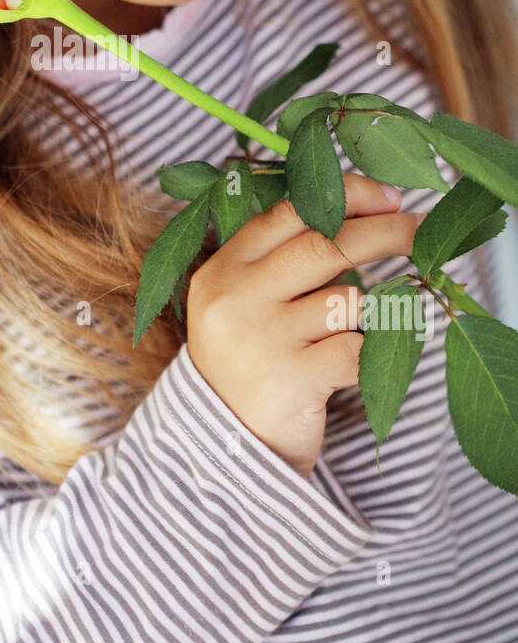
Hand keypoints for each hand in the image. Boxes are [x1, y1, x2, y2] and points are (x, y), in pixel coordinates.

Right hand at [185, 173, 421, 477]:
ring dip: (371, 308)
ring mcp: (263, 339)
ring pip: (348, 300)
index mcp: (223, 270)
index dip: (344, 197)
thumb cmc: (247, 362)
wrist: (222, 447)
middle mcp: (236, 299)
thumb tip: (359, 211)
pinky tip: (350, 360)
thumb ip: (278, 260)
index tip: (388, 195)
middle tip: (419, 228)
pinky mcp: (292, 379)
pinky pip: (356, 348)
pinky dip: (366, 351)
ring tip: (364, 321)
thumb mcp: (240, 303)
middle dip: (383, 231)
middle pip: (325, 245)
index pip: (287, 214)